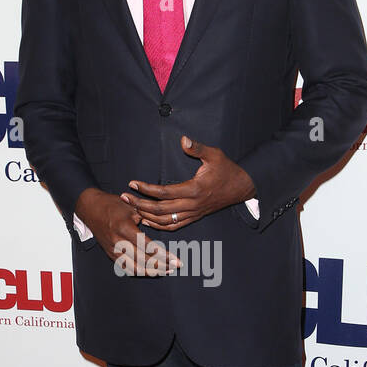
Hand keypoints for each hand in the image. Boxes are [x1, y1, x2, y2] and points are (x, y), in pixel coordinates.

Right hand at [74, 187, 181, 273]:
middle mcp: (118, 242)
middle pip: (143, 260)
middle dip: (162, 265)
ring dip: (152, 271)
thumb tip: (164, 225)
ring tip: (166, 270)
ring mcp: (113, 250)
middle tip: (175, 266)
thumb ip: (147, 218)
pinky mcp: (111, 254)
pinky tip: (151, 271)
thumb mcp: (131, 207)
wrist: (91, 209)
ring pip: (135, 268)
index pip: (148, 247)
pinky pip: (127, 268)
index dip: (164, 255)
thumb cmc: (112, 205)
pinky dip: (140, 272)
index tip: (176, 260)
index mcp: (125, 228)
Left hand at [121, 136, 254, 229]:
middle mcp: (192, 204)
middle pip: (160, 209)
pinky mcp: (195, 217)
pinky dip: (159, 226)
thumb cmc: (227, 169)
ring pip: (166, 221)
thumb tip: (183, 140)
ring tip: (132, 208)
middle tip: (124, 197)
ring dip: (147, 216)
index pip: (164, 192)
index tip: (132, 183)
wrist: (241, 188)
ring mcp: (193, 213)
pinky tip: (147, 221)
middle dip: (140, 204)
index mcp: (194, 189)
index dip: (146, 189)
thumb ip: (197, 148)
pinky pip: (175, 226)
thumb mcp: (215, 155)